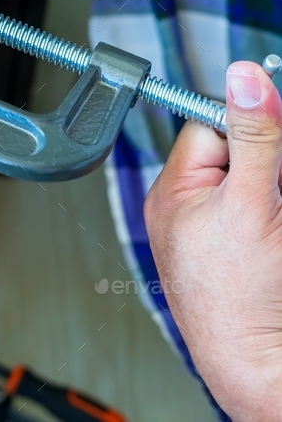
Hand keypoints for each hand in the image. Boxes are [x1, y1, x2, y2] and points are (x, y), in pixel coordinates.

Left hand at [144, 62, 281, 420]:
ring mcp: (211, 233)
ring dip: (273, 191)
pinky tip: (272, 242)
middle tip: (274, 200)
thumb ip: (254, 137)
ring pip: (252, 183)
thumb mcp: (252, 202)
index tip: (269, 149)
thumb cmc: (240, 299)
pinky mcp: (235, 253)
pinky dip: (271, 214)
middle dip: (268, 166)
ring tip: (272, 232)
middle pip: (237, 153)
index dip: (244, 128)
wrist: (262, 368)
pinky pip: (253, 211)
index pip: (208, 125)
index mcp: (173, 191)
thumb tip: (244, 77)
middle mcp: (187, 209)